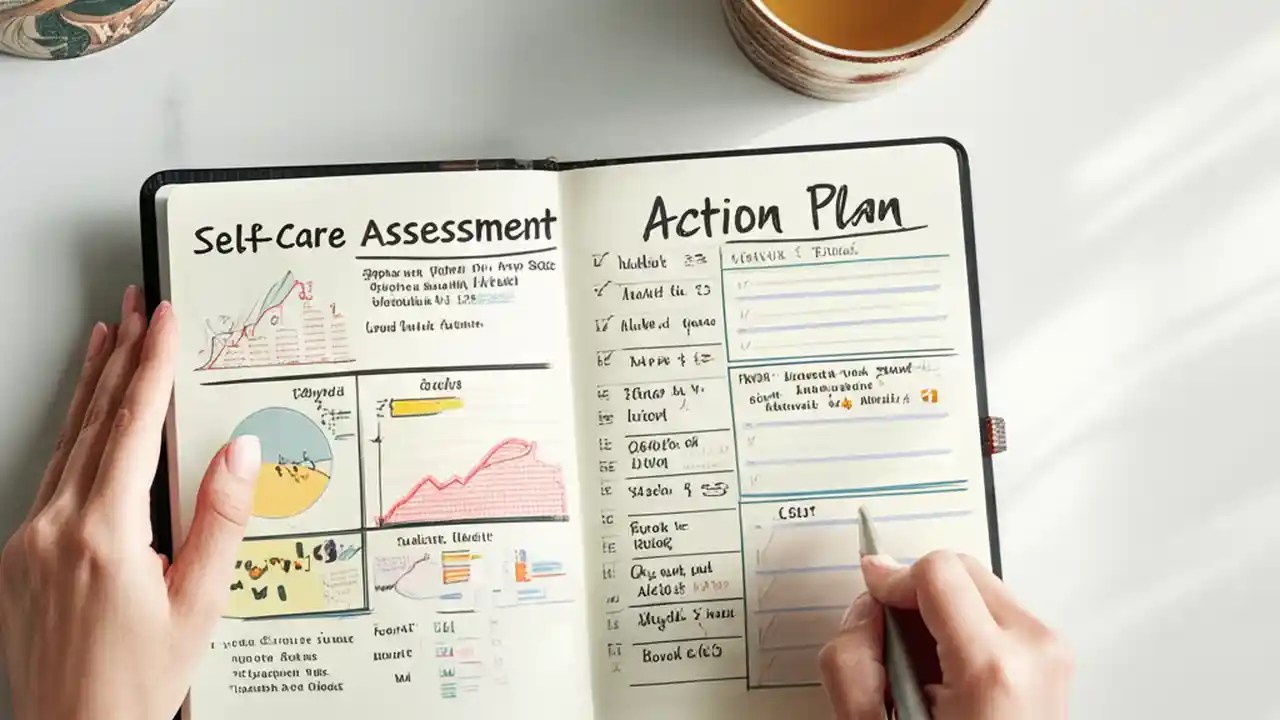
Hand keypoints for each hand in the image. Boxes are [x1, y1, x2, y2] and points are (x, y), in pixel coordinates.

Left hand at [0, 286, 260, 719]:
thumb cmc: (137, 684)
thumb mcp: (200, 605)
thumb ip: (220, 519)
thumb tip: (240, 451)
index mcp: (103, 534)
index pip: (133, 426)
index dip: (153, 365)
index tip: (164, 320)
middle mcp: (54, 528)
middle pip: (92, 422)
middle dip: (120, 356)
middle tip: (135, 307)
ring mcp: (26, 542)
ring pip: (63, 444)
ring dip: (90, 388)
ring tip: (106, 339)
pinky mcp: (15, 558)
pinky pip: (47, 477)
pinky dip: (70, 436)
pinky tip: (82, 421)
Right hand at [819, 551, 1072, 719]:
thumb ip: (853, 657)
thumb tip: (868, 600)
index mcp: (991, 668)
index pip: (935, 571)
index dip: (891, 582)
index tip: (873, 604)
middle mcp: (1034, 650)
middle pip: (957, 567)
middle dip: (914, 596)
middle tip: (890, 647)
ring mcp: (1050, 651)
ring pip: (974, 585)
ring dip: (937, 612)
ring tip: (923, 672)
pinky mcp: (1052, 655)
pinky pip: (992, 610)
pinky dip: (961, 627)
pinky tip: (948, 674)